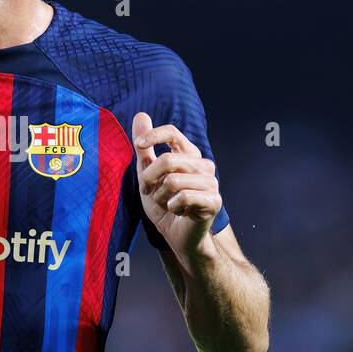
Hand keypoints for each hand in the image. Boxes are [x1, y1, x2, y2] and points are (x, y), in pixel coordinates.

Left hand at [132, 111, 221, 260]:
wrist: (177, 236)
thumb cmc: (164, 205)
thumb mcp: (148, 175)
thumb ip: (144, 148)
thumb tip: (140, 115)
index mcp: (189, 155)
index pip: (172, 132)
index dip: (154, 135)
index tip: (139, 144)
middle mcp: (203, 165)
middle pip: (168, 160)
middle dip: (149, 178)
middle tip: (148, 192)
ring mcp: (211, 182)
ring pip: (173, 180)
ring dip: (160, 196)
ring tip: (166, 204)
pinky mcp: (214, 201)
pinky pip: (183, 196)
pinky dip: (172, 206)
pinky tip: (178, 211)